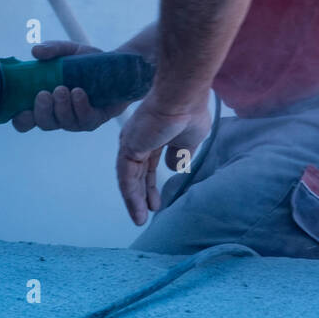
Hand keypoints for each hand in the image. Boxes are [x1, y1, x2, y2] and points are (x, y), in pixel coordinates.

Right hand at [10, 41, 133, 132]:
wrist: (119, 66)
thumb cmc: (88, 62)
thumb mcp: (70, 50)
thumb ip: (52, 49)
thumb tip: (35, 51)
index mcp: (46, 102)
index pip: (26, 120)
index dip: (21, 119)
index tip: (21, 109)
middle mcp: (59, 114)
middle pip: (44, 123)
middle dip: (42, 111)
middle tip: (45, 94)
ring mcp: (77, 120)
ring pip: (64, 123)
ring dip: (61, 107)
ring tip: (63, 88)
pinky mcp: (95, 119)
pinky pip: (85, 120)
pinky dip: (80, 106)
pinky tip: (79, 92)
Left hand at [116, 89, 213, 224]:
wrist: (183, 98)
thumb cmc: (190, 112)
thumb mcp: (191, 139)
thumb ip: (181, 154)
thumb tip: (174, 168)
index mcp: (154, 135)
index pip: (148, 164)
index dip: (152, 183)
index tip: (158, 201)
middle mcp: (139, 139)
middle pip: (138, 173)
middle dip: (143, 193)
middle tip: (149, 210)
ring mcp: (132, 143)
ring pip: (131, 178)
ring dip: (135, 200)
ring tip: (140, 219)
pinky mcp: (129, 148)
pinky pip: (127, 177)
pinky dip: (131, 196)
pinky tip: (138, 211)